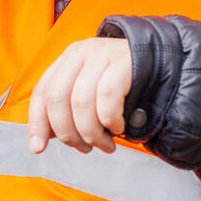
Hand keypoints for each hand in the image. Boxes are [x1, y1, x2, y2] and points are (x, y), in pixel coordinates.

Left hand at [28, 38, 132, 154]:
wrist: (163, 66)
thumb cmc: (123, 87)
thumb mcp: (90, 95)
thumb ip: (67, 112)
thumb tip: (43, 139)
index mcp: (67, 60)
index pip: (42, 92)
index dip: (37, 122)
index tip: (38, 147)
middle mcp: (80, 53)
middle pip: (57, 97)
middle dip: (67, 132)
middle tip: (84, 148)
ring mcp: (102, 54)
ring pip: (81, 101)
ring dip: (91, 133)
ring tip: (105, 145)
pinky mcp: (123, 61)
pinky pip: (107, 97)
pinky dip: (110, 120)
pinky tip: (118, 128)